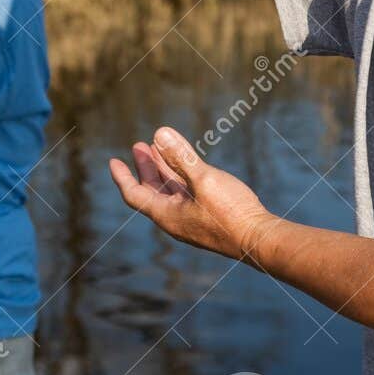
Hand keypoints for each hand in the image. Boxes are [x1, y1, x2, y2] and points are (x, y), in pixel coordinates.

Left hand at [108, 128, 276, 262]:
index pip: (134, 194)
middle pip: (152, 190)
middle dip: (145, 167)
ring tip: (159, 147)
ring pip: (171, 190)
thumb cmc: (231, 213)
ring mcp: (193, 219)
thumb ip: (181, 156)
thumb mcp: (204, 179)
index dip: (122, 176)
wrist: (260, 241)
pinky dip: (182, 176)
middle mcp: (176, 219)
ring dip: (164, 169)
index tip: (113, 161)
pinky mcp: (209, 217)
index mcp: (167, 214)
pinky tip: (189, 164)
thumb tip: (158, 133)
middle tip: (139, 145)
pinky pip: (188, 193)